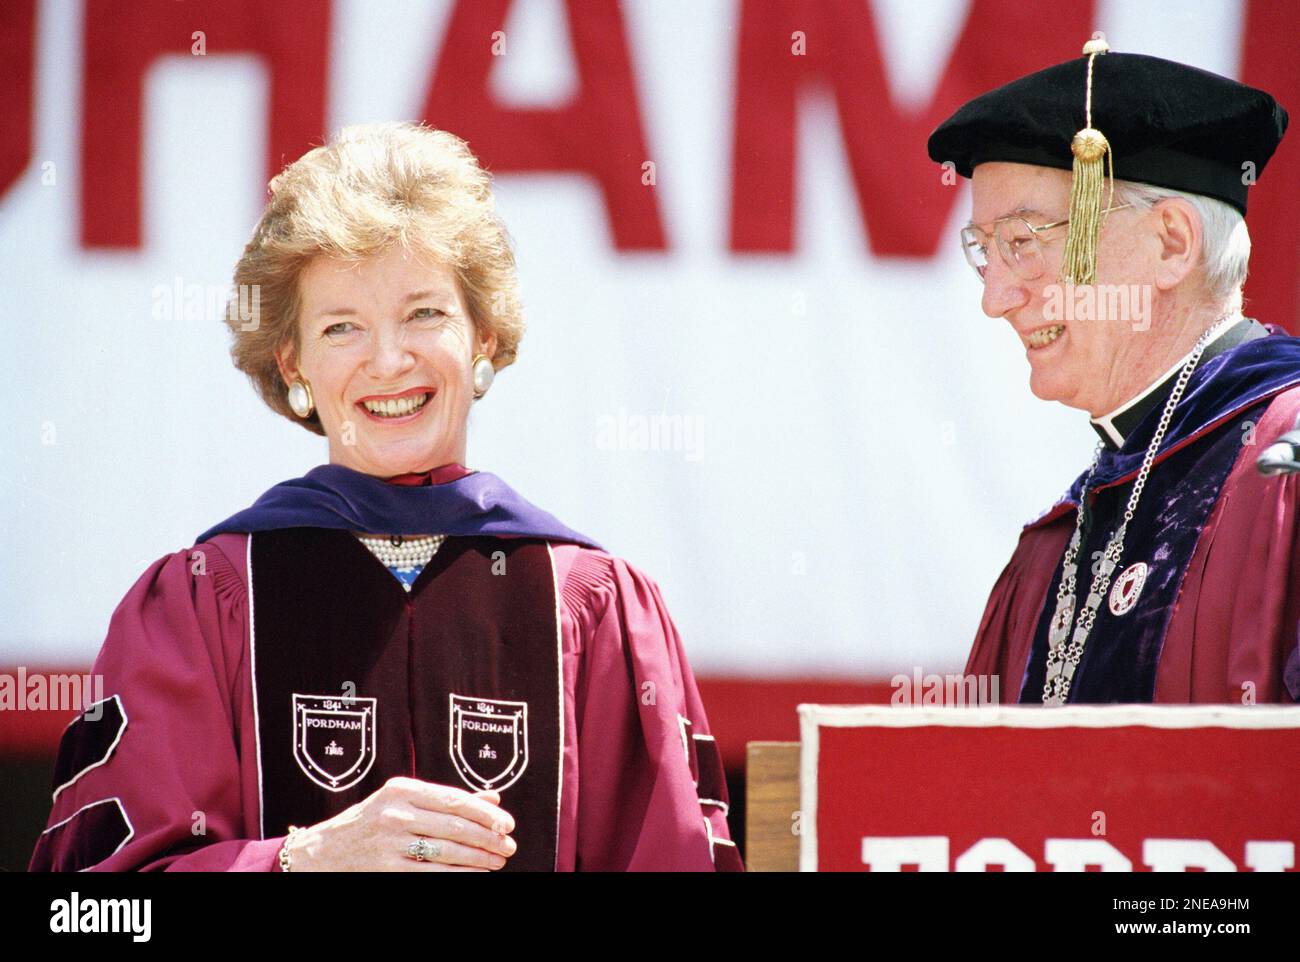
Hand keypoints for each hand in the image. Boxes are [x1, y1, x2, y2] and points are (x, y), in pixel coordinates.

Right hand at [283, 776, 516, 870]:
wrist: (325, 851)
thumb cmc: (371, 821)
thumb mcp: (404, 800)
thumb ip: (447, 799)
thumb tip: (493, 798)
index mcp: (402, 789)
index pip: (455, 800)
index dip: (486, 813)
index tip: (507, 823)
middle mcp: (395, 813)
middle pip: (455, 826)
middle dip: (488, 838)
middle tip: (508, 845)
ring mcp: (390, 843)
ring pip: (447, 851)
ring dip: (479, 858)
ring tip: (497, 861)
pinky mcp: (388, 869)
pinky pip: (433, 873)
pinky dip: (460, 874)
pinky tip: (476, 873)